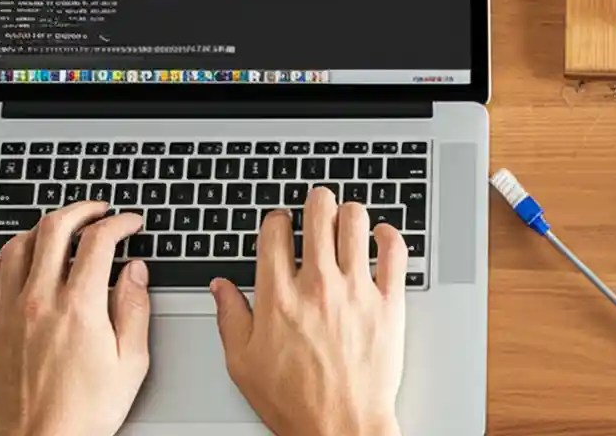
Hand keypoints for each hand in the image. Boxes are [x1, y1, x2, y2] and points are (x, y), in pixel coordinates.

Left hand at [0, 202, 150, 435]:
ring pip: (17, 246)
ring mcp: (9, 313)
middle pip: (54, 229)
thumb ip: (135, 309)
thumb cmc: (86, 410)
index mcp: (80, 308)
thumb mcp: (131, 361)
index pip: (99, 241)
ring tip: (60, 228)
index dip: (119, 222)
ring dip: (42, 228)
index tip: (130, 222)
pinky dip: (0, 260)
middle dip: (81, 210)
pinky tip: (14, 261)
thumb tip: (136, 272)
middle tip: (97, 211)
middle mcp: (40, 302)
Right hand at [211, 188, 407, 435]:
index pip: (275, 230)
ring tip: (346, 221)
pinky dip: (388, 235)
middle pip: (319, 212)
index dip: (276, 219)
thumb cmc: (294, 401)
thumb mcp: (242, 363)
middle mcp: (318, 285)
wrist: (342, 427)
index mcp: (278, 296)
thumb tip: (220, 286)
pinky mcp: (389, 302)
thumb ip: (229, 317)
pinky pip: (395, 251)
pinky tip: (379, 237)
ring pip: (356, 222)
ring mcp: (356, 291)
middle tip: (316, 208)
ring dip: (349, 213)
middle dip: (315, 202)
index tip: (280, 224)